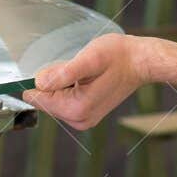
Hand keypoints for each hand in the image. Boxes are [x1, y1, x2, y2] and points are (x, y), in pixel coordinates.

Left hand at [24, 34, 149, 130]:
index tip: (58, 68)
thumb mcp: (89, 59)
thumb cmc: (118, 56)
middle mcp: (78, 120)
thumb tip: (38, 82)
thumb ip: (63, 73)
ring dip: (60, 83)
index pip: (37, 97)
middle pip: (44, 100)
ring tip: (82, 73)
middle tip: (75, 68)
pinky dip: (66, 87)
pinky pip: (61, 100)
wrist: (139, 62)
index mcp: (77, 109)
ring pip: (52, 100)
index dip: (41, 79)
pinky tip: (83, 78)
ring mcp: (82, 119)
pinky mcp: (84, 114)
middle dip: (52, 82)